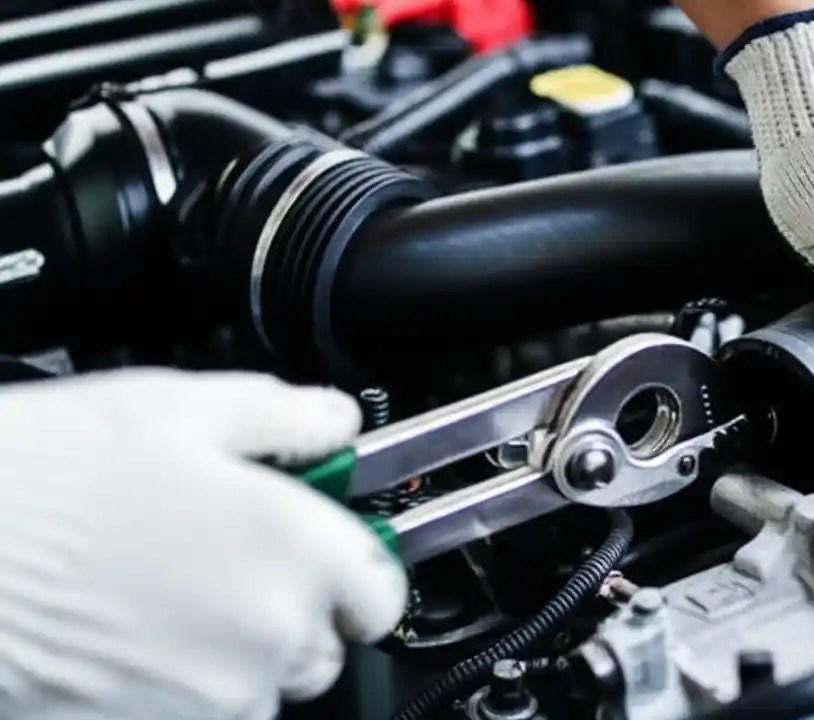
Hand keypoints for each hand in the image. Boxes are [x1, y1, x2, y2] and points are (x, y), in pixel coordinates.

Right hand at [0, 369, 406, 719]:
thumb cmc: (43, 477)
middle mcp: (268, 638)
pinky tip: (126, 636)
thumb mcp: (174, 408)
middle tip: (222, 563)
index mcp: (296, 552)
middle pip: (321, 647)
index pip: (382, 594)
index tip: (331, 559)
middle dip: (289, 612)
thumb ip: (283, 419)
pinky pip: (196, 717)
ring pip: (256, 689)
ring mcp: (211, 701)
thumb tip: (336, 423)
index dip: (358, 574)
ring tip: (158, 595)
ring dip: (229, 654)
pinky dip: (175, 688)